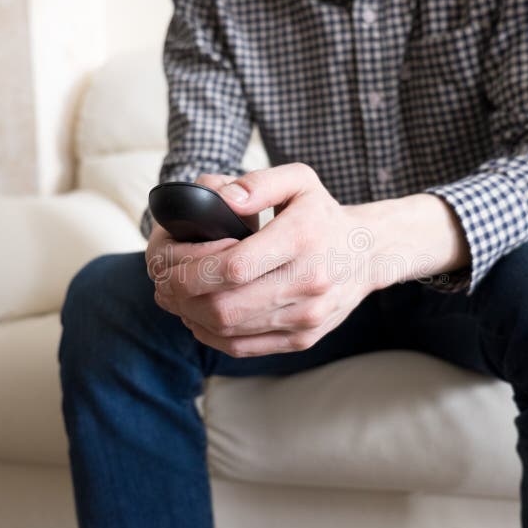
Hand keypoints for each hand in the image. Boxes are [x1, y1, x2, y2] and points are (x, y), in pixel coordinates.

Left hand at [154, 163, 469, 357]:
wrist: (367, 254)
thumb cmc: (323, 215)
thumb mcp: (298, 180)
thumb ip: (257, 183)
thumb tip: (219, 199)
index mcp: (305, 239)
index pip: (234, 266)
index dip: (190, 269)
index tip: (167, 262)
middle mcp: (309, 283)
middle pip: (225, 304)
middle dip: (180, 295)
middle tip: (160, 281)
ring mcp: (307, 317)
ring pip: (230, 330)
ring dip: (189, 315)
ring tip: (172, 296)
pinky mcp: (303, 339)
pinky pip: (244, 347)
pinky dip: (210, 335)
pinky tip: (195, 317)